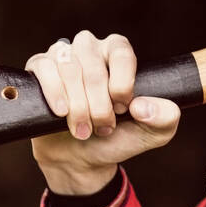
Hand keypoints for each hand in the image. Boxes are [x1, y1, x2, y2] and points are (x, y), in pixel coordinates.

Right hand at [25, 30, 180, 192]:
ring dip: (78, 106)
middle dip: (99, 105)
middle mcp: (91, 48)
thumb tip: (141, 106)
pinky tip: (61, 113)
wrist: (81, 158)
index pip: (121, 53)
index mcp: (119, 52)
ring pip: (69, 69)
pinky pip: (44, 68)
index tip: (122, 109)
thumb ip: (165, 117)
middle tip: (104, 127)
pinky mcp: (39, 68)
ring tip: (84, 129)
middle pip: (93, 67)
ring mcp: (63, 56)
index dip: (122, 84)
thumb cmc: (119, 138)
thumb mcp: (154, 133)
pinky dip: (54, 93)